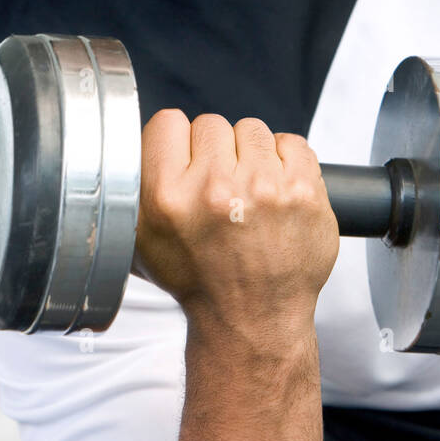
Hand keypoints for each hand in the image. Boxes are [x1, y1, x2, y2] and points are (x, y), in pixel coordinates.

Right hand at [134, 110, 339, 340]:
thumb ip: (137, 185)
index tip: (185, 161)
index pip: (168, 122)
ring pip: (252, 129)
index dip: (176, 140)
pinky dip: (286, 161)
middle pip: (211, 124)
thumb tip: (135, 140)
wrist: (252, 318)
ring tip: (249, 190)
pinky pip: (292, 143)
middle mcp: (216, 190)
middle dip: (215, 151)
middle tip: (220, 186)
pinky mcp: (304, 192)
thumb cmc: (199, 278)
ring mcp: (265, 189)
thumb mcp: (142, 240)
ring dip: (251, 154)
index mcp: (168, 198)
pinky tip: (276, 191)